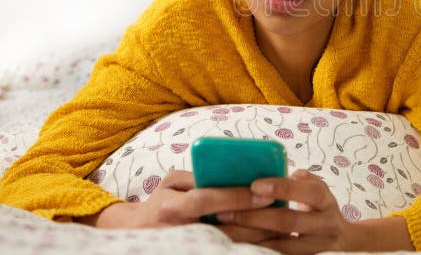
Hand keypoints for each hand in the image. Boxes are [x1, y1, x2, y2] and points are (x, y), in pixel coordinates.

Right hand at [82, 170, 280, 243]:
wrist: (137, 233)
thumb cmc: (160, 201)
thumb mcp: (172, 182)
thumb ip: (199, 177)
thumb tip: (235, 173)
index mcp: (171, 207)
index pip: (208, 200)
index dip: (238, 197)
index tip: (266, 194)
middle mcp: (178, 231)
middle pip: (224, 228)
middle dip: (256, 221)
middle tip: (284, 213)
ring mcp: (188, 248)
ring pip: (229, 246)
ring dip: (257, 239)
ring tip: (282, 229)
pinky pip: (226, 253)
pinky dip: (247, 249)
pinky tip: (267, 242)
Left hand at [215, 170, 413, 253]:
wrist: (343, 240)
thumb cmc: (319, 207)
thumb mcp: (315, 188)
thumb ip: (297, 180)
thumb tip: (269, 171)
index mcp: (326, 200)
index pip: (308, 191)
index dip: (282, 188)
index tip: (255, 185)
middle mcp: (326, 225)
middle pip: (289, 222)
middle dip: (255, 217)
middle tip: (225, 211)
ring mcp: (317, 247)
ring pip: (282, 245)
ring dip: (251, 238)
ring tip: (225, 230)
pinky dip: (259, 250)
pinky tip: (239, 245)